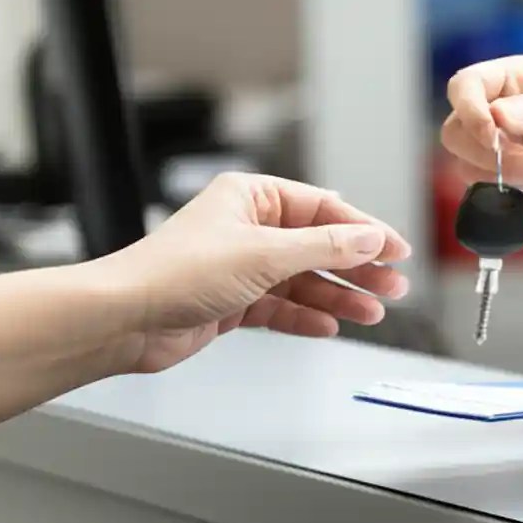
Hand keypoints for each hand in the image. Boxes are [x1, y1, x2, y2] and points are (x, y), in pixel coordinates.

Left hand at [96, 173, 411, 373]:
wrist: (127, 318)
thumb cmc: (174, 272)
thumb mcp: (264, 254)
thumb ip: (323, 248)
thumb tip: (367, 239)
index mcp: (251, 197)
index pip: (323, 210)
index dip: (364, 231)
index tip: (396, 249)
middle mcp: (246, 228)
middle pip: (318, 246)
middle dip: (357, 268)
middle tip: (393, 286)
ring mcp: (240, 267)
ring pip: (303, 280)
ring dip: (338, 297)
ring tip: (371, 312)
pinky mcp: (231, 302)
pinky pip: (281, 307)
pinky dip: (306, 317)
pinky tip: (330, 326)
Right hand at [442, 55, 522, 222]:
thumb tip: (495, 114)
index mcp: (513, 80)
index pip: (464, 87)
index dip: (469, 110)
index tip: (493, 136)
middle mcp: (496, 114)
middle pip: (458, 135)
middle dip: (503, 158)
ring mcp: (496, 153)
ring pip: (472, 171)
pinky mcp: (503, 188)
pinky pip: (494, 200)